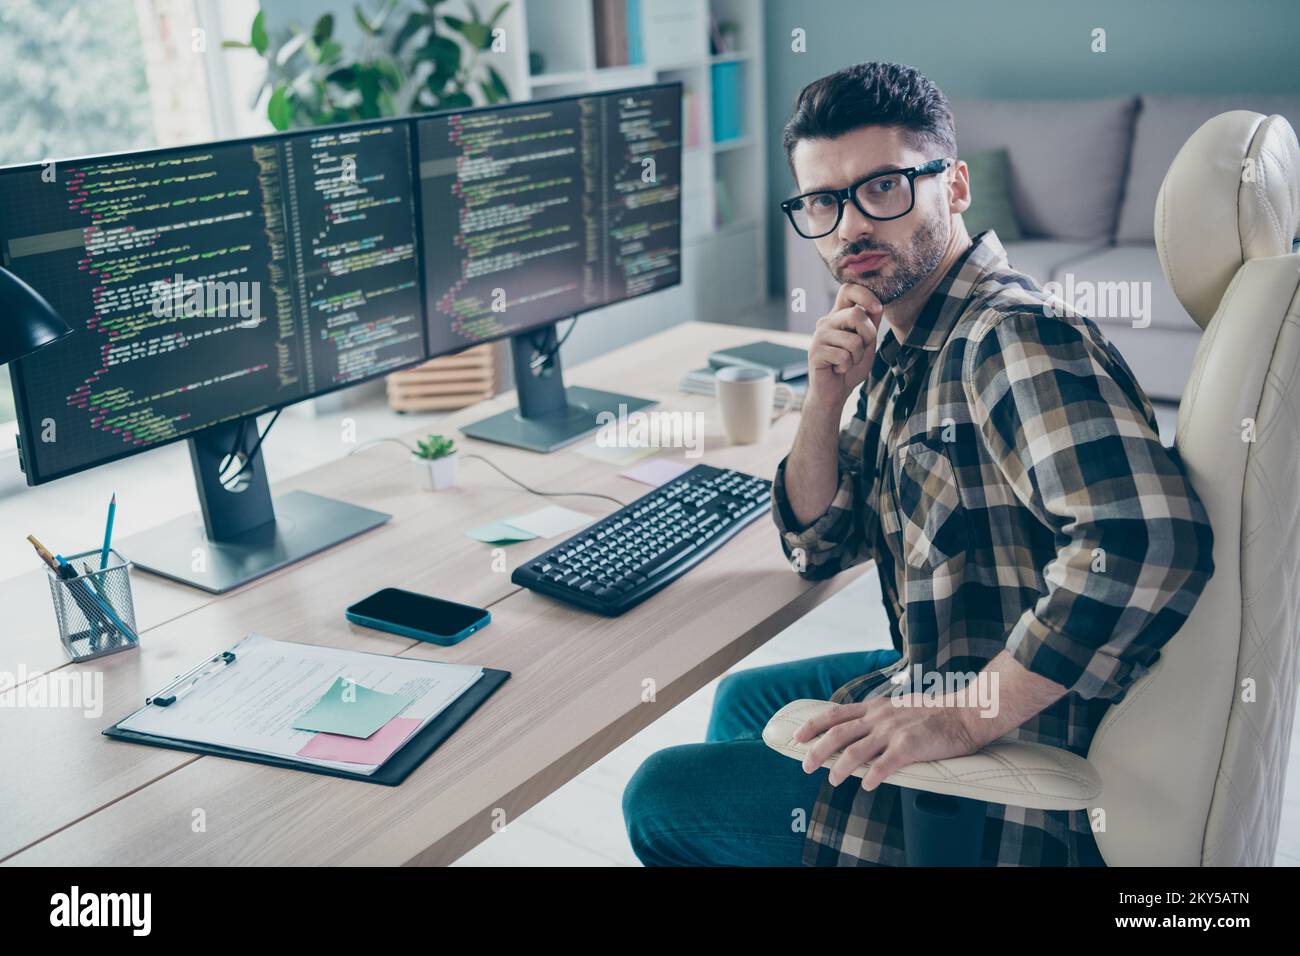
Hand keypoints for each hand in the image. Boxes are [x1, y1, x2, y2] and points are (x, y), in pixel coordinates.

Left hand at [793, 694, 986, 790]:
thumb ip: (878, 718)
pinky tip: (867, 786)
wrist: (964, 713)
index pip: (835, 714)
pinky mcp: (909, 746)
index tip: (797, 736)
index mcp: (875, 708)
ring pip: (855, 751)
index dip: (813, 725)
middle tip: (805, 765)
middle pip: (838, 733)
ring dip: (839, 768)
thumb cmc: (935, 713)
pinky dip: (873, 776)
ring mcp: (893, 731)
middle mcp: (879, 717)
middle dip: (816, 749)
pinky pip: (885, 764)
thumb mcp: (898, 707)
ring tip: (832, 781)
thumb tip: (860, 730)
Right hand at [805, 283, 883, 412]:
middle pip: (856, 314)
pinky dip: (846, 367)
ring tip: (847, 362)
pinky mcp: (815, 352)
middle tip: (861, 349)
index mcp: (838, 316)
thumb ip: (871, 323)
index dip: (865, 295)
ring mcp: (819, 336)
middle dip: (868, 335)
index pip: (848, 290)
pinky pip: (843, 356)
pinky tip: (838, 369)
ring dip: (857, 357)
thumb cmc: (850, 366)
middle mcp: (827, 322)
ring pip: (852, 340)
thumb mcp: (867, 342)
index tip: (877, 308)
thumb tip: (879, 303)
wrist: (834, 392)